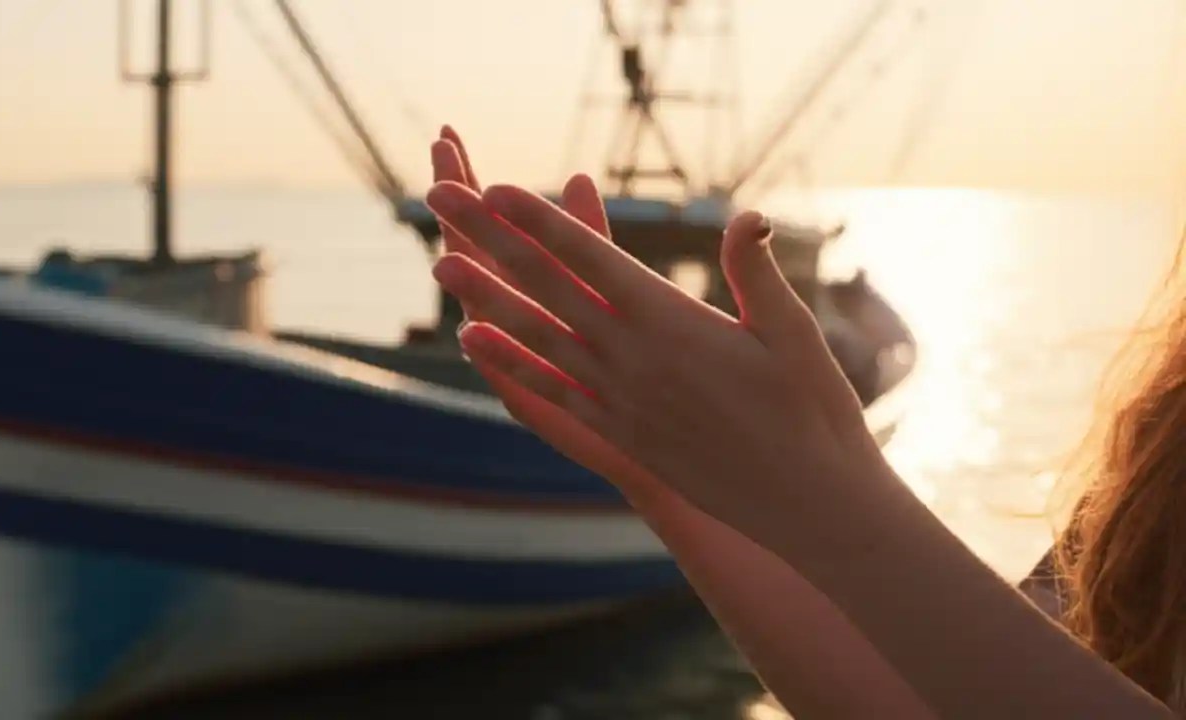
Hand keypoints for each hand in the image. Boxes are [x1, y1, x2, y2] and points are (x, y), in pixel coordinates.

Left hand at [425, 177, 889, 554]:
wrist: (805, 504)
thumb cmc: (812, 411)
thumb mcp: (791, 332)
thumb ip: (755, 271)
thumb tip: (747, 215)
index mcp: (671, 322)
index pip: (588, 258)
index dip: (537, 220)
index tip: (493, 187)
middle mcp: (631, 359)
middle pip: (545, 287)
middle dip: (489, 237)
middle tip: (438, 196)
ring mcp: (617, 401)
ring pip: (535, 337)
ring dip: (484, 297)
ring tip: (440, 262)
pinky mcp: (618, 436)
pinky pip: (550, 392)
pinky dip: (509, 365)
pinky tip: (476, 342)